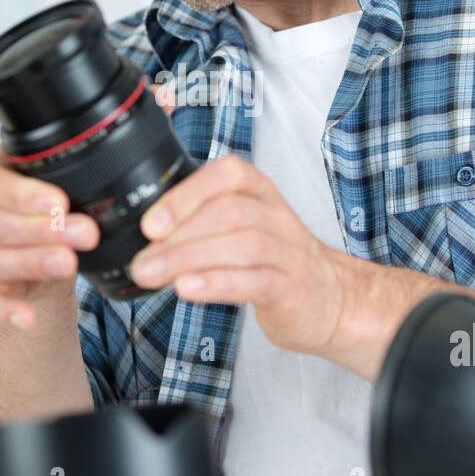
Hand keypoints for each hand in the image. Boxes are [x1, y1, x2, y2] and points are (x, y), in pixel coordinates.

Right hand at [0, 145, 99, 329]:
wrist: (45, 248)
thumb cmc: (51, 207)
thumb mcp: (58, 182)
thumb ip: (67, 176)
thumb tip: (101, 178)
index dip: (23, 194)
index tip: (59, 202)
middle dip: (42, 230)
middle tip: (82, 232)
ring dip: (33, 262)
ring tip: (68, 262)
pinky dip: (8, 310)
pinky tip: (26, 317)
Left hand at [128, 154, 351, 359]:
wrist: (332, 300)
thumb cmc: (275, 260)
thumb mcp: (244, 226)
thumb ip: (202, 219)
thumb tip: (144, 232)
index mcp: (260, 192)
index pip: (227, 175)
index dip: (185, 196)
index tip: (150, 224)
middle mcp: (276, 217)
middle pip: (228, 211)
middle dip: (178, 235)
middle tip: (142, 259)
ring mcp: (287, 253)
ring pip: (241, 245)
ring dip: (189, 259)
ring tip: (152, 274)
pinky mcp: (291, 290)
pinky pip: (254, 281)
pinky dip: (216, 283)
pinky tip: (187, 289)